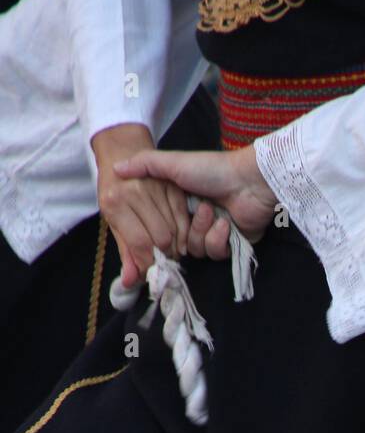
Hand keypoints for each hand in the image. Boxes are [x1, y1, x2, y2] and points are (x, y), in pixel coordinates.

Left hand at [92, 124, 190, 288]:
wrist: (121, 150)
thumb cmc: (113, 189)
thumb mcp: (112, 220)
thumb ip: (125, 252)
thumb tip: (130, 281)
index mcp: (115, 203)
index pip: (141, 245)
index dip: (149, 264)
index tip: (151, 272)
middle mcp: (135, 193)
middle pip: (161, 239)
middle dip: (164, 256)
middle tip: (162, 260)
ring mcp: (156, 187)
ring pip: (175, 231)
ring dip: (175, 247)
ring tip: (169, 249)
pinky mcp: (172, 185)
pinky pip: (184, 218)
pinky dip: (184, 233)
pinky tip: (177, 237)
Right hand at [115, 144, 277, 259]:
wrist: (249, 180)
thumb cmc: (212, 169)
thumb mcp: (172, 163)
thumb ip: (144, 165)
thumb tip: (116, 169)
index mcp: (180, 204)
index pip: (160, 226)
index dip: (157, 229)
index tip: (153, 227)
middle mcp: (194, 220)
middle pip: (176, 243)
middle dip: (183, 231)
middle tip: (195, 209)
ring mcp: (211, 233)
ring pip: (195, 251)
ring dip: (203, 232)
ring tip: (213, 211)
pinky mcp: (229, 244)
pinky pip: (214, 255)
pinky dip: (218, 240)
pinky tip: (225, 224)